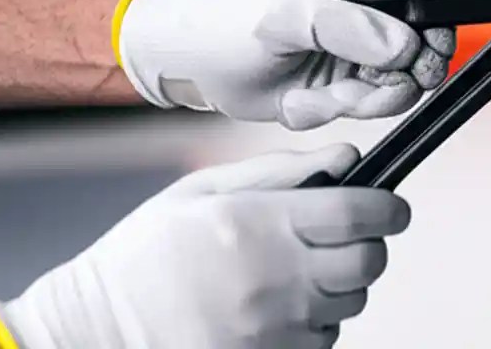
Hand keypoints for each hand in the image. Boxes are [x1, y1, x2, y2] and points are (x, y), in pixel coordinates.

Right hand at [0, 145, 408, 348]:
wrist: (97, 329)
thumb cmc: (147, 251)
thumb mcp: (204, 191)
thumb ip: (282, 171)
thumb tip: (349, 158)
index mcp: (258, 224)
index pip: (359, 214)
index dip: (390, 209)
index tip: (393, 208)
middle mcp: (274, 279)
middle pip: (367, 263)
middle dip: (368, 247)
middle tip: (343, 240)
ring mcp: (273, 329)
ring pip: (350, 305)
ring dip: (338, 287)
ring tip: (292, 275)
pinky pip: (323, 341)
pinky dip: (314, 324)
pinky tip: (276, 309)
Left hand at [118, 0, 455, 128]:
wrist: (185, 62)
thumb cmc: (224, 24)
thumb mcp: (285, 18)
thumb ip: (348, 27)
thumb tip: (404, 45)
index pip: (416, 7)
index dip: (426, 40)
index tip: (418, 68)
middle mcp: (355, 16)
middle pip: (408, 57)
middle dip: (381, 86)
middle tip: (350, 96)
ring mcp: (345, 54)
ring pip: (384, 91)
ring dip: (347, 104)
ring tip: (305, 100)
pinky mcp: (331, 87)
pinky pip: (353, 111)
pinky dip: (323, 114)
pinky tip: (292, 102)